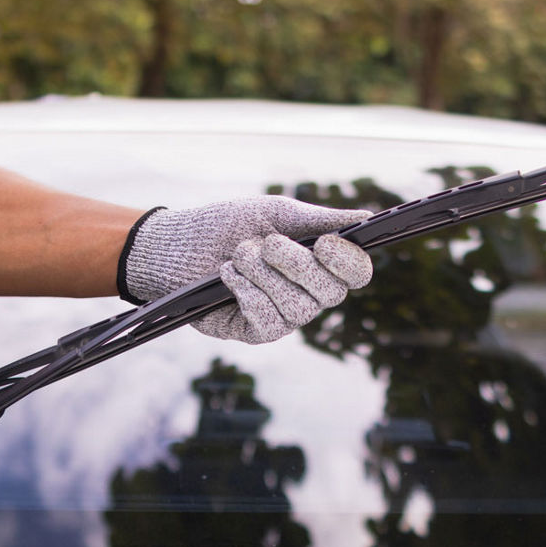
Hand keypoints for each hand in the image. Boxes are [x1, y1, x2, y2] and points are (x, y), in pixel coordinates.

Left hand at [118, 196, 373, 343]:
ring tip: (238, 255)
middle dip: (295, 264)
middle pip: (331, 292)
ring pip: (297, 306)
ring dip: (262, 274)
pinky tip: (227, 276)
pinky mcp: (258, 333)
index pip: (356, 272)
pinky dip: (247, 293)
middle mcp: (310, 294)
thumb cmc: (229, 226)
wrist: (180, 245)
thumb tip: (365, 218)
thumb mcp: (274, 213)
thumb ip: (320, 219)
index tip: (325, 243)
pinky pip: (268, 321)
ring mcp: (286, 317)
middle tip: (265, 243)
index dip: (348, 262)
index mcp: (320, 262)